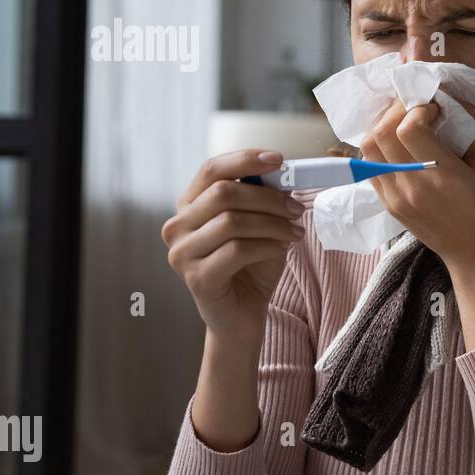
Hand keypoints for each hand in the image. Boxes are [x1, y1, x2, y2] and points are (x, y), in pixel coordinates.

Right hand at [162, 149, 306, 343]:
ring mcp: (182, 253)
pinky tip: (283, 248)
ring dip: (273, 223)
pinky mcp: (196, 278)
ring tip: (296, 232)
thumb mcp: (259, 224)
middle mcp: (177, 226)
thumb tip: (283, 172)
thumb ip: (263, 199)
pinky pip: (237, 251)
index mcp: (189, 206)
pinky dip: (267, 245)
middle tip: (296, 208)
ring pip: (231, 222)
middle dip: (267, 198)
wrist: (242, 314)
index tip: (278, 159)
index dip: (244, 160)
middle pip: (223, 194)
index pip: (211, 169)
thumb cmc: (251, 266)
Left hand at [359, 97, 474, 272]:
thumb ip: (474, 126)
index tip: (436, 109)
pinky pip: (369, 167)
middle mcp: (412, 186)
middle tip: (415, 107)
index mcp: (441, 175)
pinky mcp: (388, 204)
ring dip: (381, 127)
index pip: (408, 128)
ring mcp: (395, 197)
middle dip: (396, 110)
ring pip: (367, 148)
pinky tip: (398, 145)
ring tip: (402, 123)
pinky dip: (379, 148)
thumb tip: (453, 97)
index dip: (419, 109)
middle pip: (381, 133)